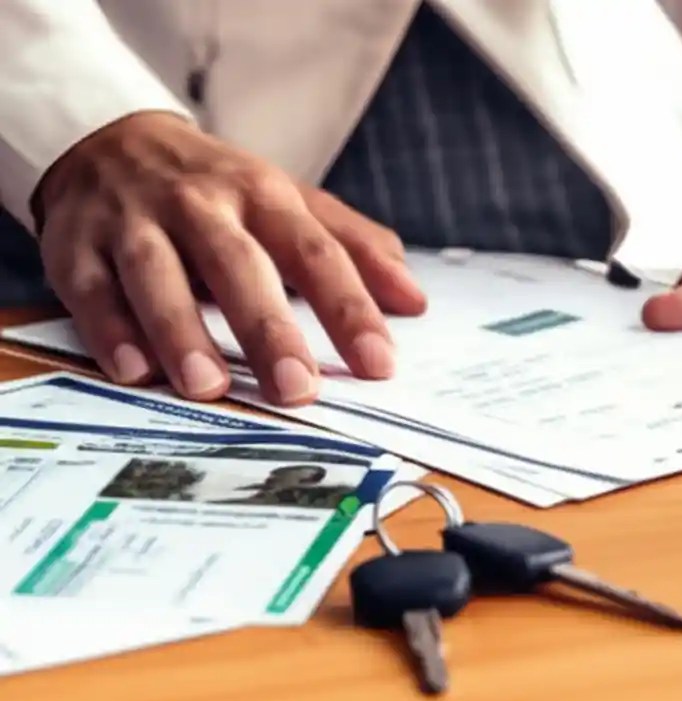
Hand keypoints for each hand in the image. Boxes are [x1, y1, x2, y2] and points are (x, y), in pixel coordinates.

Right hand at [34, 111, 424, 404]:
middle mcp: (201, 203)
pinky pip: (91, 287)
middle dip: (268, 328)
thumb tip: (414, 301)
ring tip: (209, 387)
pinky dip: (110, 329)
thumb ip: (357, 250)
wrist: (113, 139)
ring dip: (183, 332)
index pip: (316, 253)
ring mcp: (135, 221)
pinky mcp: (76, 243)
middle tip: (297, 388)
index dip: (349, 308)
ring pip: (158, 275)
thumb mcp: (293, 204)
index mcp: (264, 194)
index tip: (379, 361)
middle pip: (239, 264)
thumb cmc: (220, 190)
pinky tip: (133, 370)